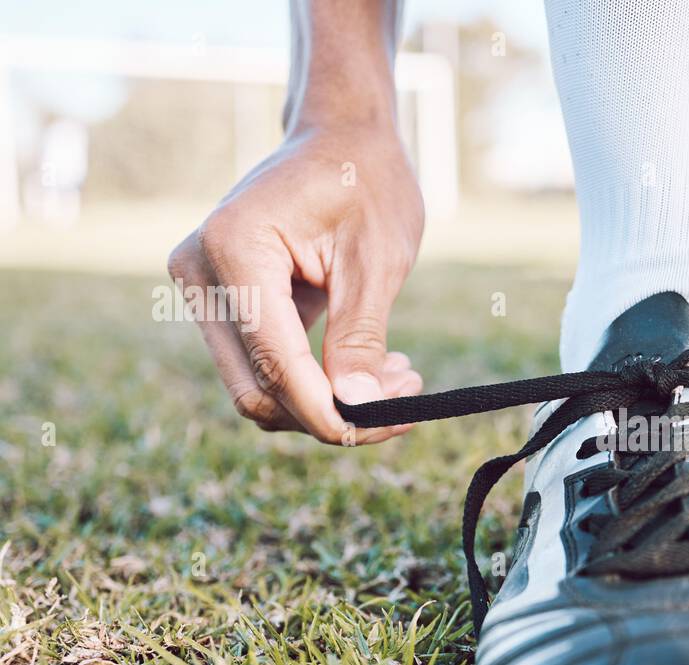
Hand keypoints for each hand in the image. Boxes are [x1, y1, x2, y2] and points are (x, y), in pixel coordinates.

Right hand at [167, 121, 423, 443]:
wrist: (341, 137)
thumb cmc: (364, 182)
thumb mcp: (376, 259)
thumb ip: (361, 336)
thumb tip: (357, 408)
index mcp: (233, 250)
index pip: (275, 362)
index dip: (327, 410)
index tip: (388, 423)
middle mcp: (200, 273)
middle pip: (257, 389)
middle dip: (330, 413)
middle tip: (407, 400)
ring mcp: (204, 290)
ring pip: (258, 388)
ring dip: (325, 403)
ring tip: (397, 377)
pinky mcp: (222, 304)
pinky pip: (263, 367)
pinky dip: (315, 384)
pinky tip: (373, 369)